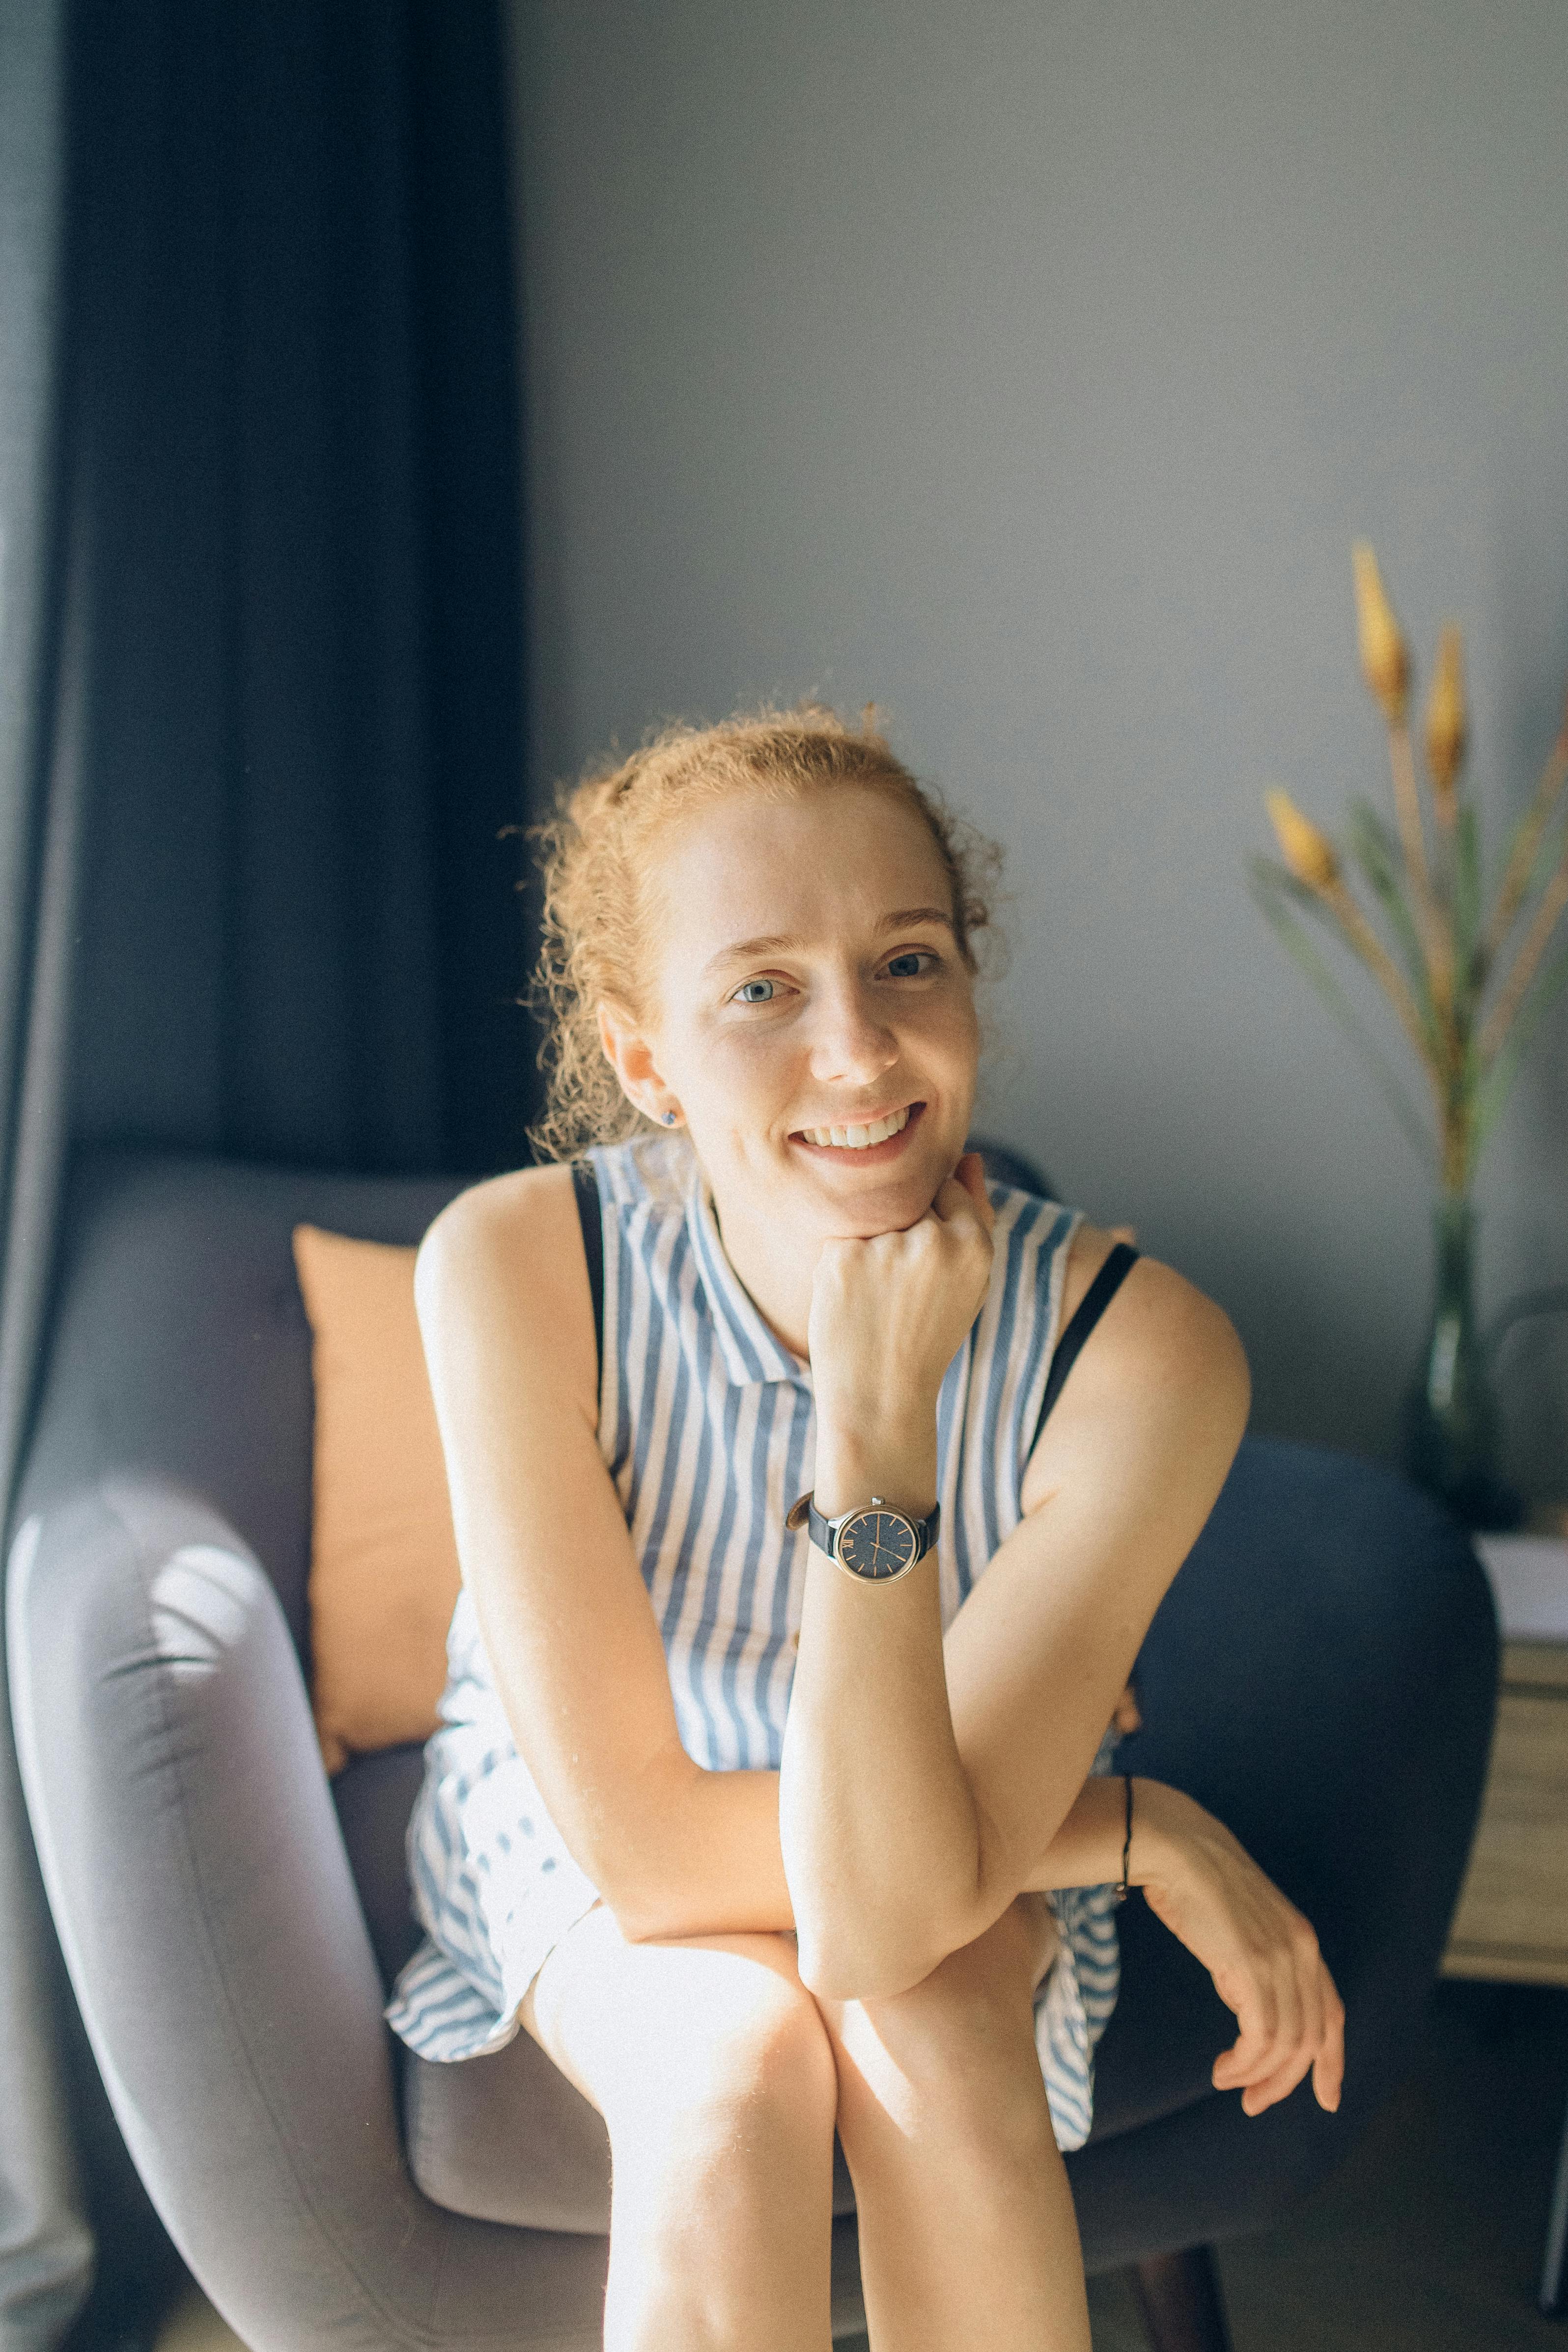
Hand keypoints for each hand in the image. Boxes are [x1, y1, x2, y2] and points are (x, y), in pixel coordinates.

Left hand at [808, 1153, 994, 1488]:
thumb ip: (975, 1214)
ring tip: (877, 1301)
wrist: (880, 1398)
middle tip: (900, 1294)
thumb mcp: (970, 1281)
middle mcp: (935, 1240)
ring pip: (871, 1218)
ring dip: (868, 1249)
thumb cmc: (927, 1336)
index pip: (946, 1190)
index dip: (930, 1227)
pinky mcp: (842, 1257)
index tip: (926, 1273)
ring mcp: (887, 1247)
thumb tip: (970, 1155)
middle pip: (907, 1200)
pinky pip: (839, 1237)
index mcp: (975, 1243)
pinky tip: (850, 1302)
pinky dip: (840, 1265)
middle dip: (899, 1235)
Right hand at [1137, 1788, 1344, 2116]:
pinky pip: (1261, 2036)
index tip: (1326, 2098)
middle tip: (1254, 2103)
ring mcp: (1279, 1958)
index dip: (1332, 2061)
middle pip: (1311, 2038)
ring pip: (1287, 2043)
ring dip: (1258, 2076)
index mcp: (1304, 1942)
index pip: (1332, 2014)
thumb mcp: (1241, 1928)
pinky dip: (1244, 2063)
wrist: (1175, 1846)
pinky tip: (1223, 2068)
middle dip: (1285, 2082)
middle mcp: (1302, 1952)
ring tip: (1227, 2082)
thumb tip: (1248, 2005)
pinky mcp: (1251, 1966)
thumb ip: (1257, 1963)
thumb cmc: (1197, 1884)